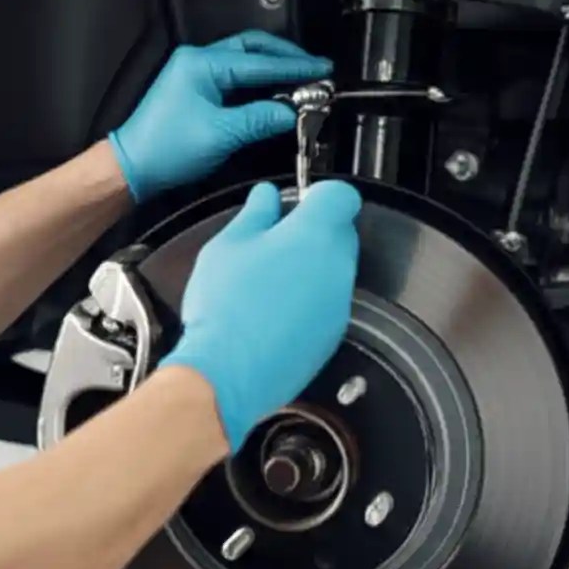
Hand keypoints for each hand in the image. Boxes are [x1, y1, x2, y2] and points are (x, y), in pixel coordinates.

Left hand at [109, 30, 332, 201]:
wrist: (133, 167)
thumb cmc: (165, 149)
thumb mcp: (221, 134)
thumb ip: (261, 119)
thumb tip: (292, 112)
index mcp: (202, 63)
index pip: (261, 62)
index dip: (296, 67)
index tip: (321, 71)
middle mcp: (198, 60)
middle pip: (254, 48)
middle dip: (287, 58)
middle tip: (315, 69)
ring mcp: (197, 73)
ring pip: (246, 61)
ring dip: (274, 69)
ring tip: (302, 80)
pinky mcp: (197, 89)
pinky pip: (236, 78)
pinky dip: (259, 83)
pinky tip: (276, 93)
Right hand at [157, 181, 361, 450]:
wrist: (228, 373)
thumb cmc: (227, 308)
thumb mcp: (227, 246)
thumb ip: (255, 214)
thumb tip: (266, 196)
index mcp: (315, 234)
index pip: (341, 196)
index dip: (320, 194)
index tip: (299, 202)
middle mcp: (337, 266)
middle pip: (340, 232)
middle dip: (313, 230)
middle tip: (273, 240)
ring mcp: (339, 303)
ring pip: (333, 269)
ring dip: (310, 267)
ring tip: (268, 279)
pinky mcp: (333, 334)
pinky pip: (327, 303)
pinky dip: (308, 300)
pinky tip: (274, 309)